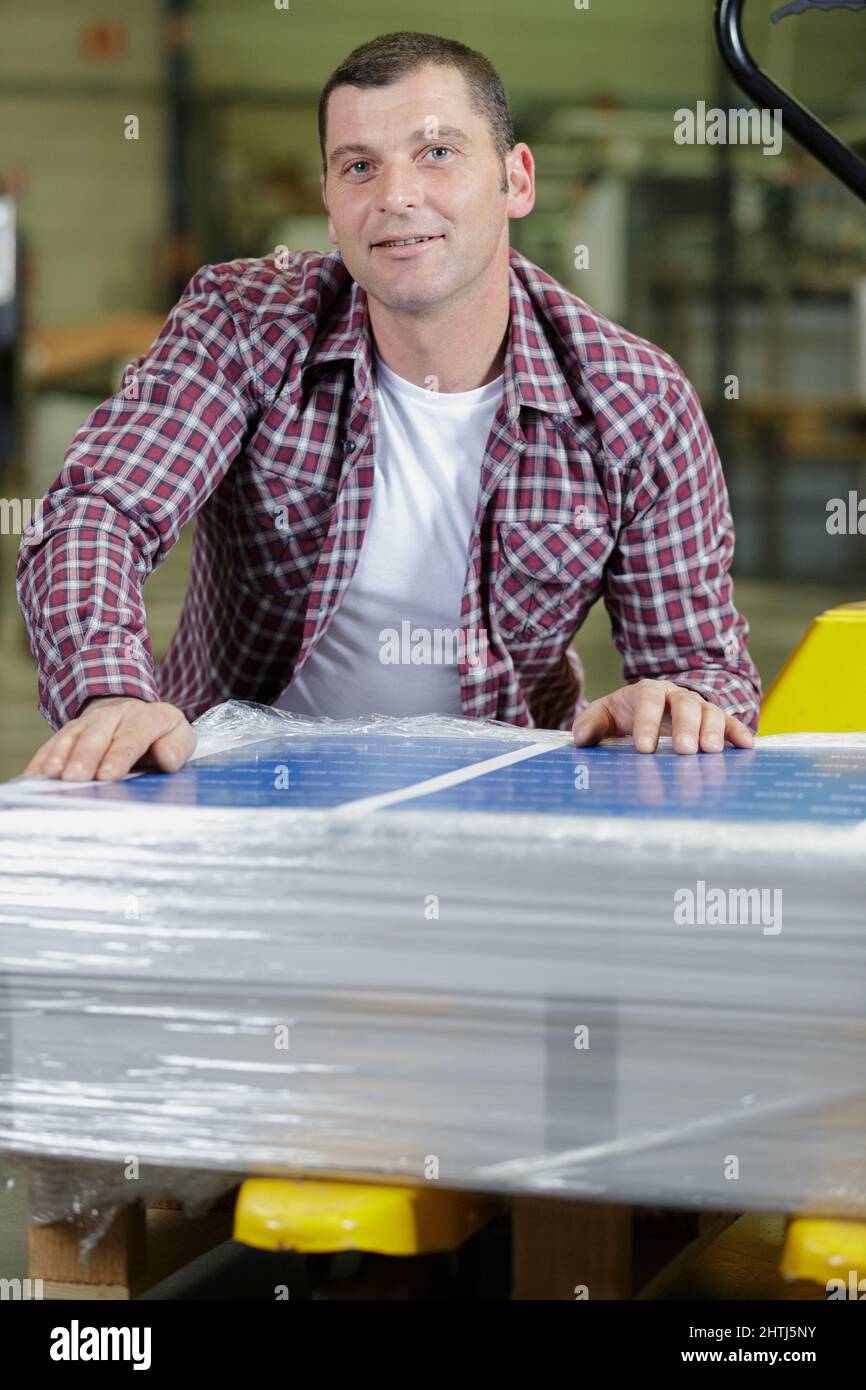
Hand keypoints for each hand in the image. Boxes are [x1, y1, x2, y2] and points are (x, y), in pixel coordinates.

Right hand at [24, 696, 195, 781]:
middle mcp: (114, 715)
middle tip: (77, 778)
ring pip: (72, 737)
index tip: (108, 774)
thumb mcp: (180, 735)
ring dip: (61, 756)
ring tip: (52, 775)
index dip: (119, 754)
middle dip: (86, 757)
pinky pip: (54, 744)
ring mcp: (88, 722)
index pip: (133, 734)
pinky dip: (43, 759)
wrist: (133, 712)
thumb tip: (166, 759)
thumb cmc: (160, 734)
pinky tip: (35, 775)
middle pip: (97, 735)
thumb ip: (177, 747)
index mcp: (146, 717)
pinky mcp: (70, 732)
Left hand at [572, 679, 754, 754]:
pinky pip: (731, 724)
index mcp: (647, 692)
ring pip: (711, 712)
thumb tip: (582, 739)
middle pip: (686, 704)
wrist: (645, 711)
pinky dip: (739, 733)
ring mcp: (699, 707)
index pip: (649, 701)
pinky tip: (747, 747)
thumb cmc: (623, 716)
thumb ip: (590, 724)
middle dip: (685, 727)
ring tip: (711, 751)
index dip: (647, 723)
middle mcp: (677, 695)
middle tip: (683, 750)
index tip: (644, 749)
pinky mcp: (716, 722)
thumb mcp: (602, 716)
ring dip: (713, 731)